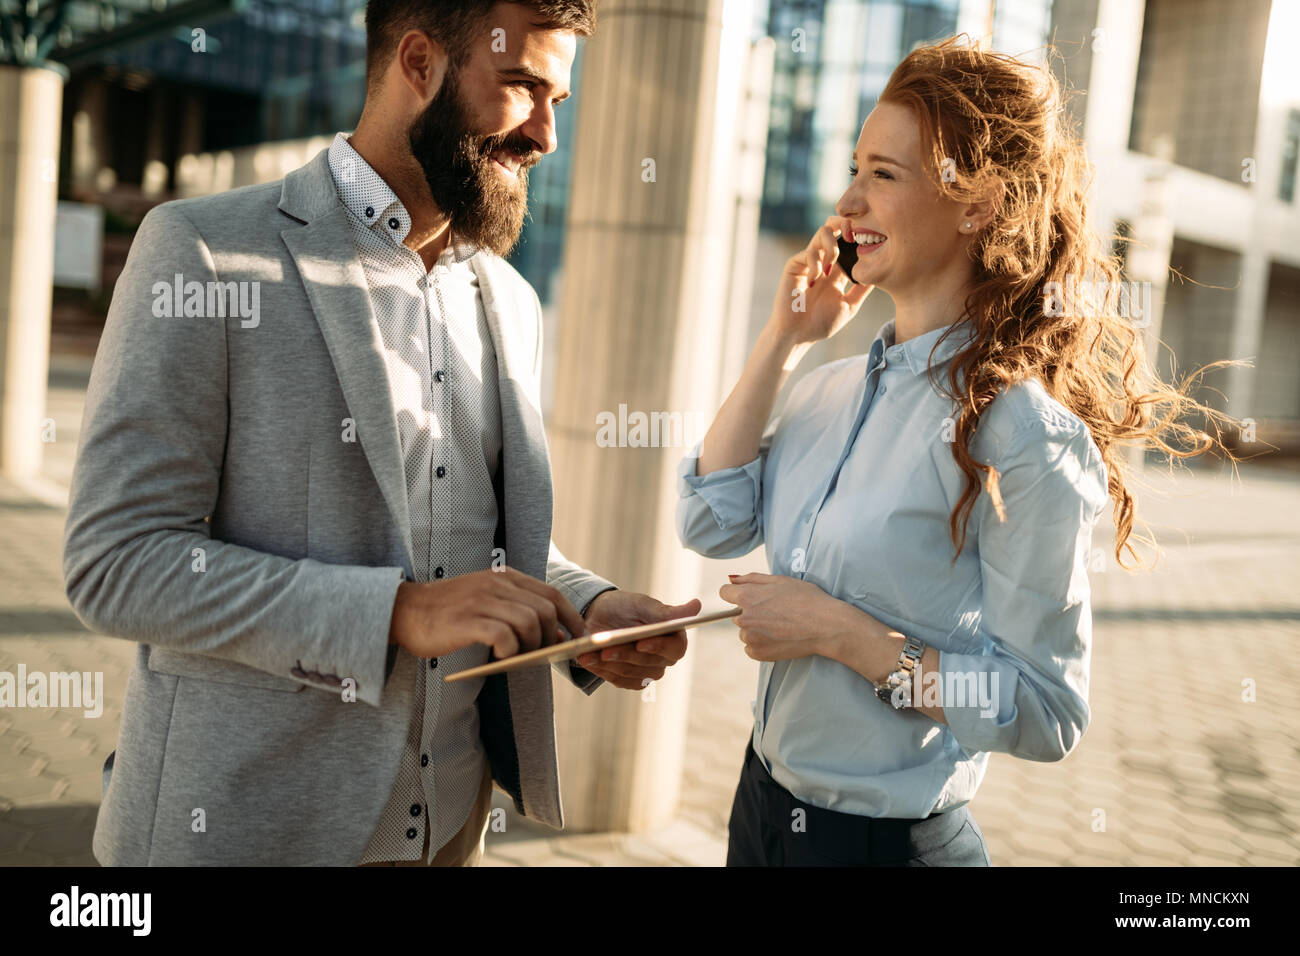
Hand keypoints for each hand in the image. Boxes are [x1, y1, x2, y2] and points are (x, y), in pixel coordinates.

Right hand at [388, 567, 586, 660]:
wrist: (403, 611)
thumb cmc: (447, 613)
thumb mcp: (485, 600)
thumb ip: (516, 609)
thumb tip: (553, 632)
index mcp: (505, 577)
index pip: (552, 594)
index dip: (572, 617)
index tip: (581, 637)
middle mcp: (497, 585)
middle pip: (546, 609)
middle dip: (554, 636)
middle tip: (545, 654)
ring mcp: (482, 601)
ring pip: (529, 622)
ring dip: (532, 646)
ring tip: (519, 657)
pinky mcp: (468, 621)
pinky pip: (504, 637)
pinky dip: (509, 652)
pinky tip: (499, 658)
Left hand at [575, 591, 699, 689]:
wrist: (600, 617)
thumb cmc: (626, 608)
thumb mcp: (643, 605)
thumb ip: (667, 612)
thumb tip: (696, 605)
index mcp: (674, 638)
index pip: (675, 649)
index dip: (658, 648)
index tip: (641, 642)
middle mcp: (664, 659)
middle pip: (648, 663)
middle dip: (624, 655)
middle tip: (604, 648)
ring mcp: (647, 672)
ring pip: (630, 672)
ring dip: (607, 663)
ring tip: (586, 653)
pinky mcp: (630, 681)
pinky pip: (617, 680)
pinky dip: (601, 670)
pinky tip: (587, 659)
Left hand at [718, 572, 881, 661]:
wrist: (826, 626)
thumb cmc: (807, 599)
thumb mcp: (780, 580)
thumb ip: (751, 578)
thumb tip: (731, 579)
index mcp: (746, 597)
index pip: (724, 593)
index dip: (737, 593)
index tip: (751, 597)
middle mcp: (744, 618)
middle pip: (737, 614)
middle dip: (750, 612)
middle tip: (775, 612)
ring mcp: (750, 638)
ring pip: (745, 632)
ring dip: (756, 629)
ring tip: (781, 626)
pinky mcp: (758, 654)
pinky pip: (751, 648)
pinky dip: (761, 644)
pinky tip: (779, 638)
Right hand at [766, 214, 871, 346]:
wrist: (798, 335)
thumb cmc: (821, 323)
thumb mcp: (849, 306)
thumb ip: (862, 289)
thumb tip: (880, 273)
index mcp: (838, 269)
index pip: (849, 241)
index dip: (859, 235)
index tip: (867, 242)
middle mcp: (823, 260)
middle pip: (835, 226)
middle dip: (846, 225)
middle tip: (852, 237)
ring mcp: (809, 261)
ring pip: (822, 232)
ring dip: (832, 246)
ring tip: (831, 268)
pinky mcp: (794, 265)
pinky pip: (808, 252)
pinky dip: (815, 264)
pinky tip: (814, 282)